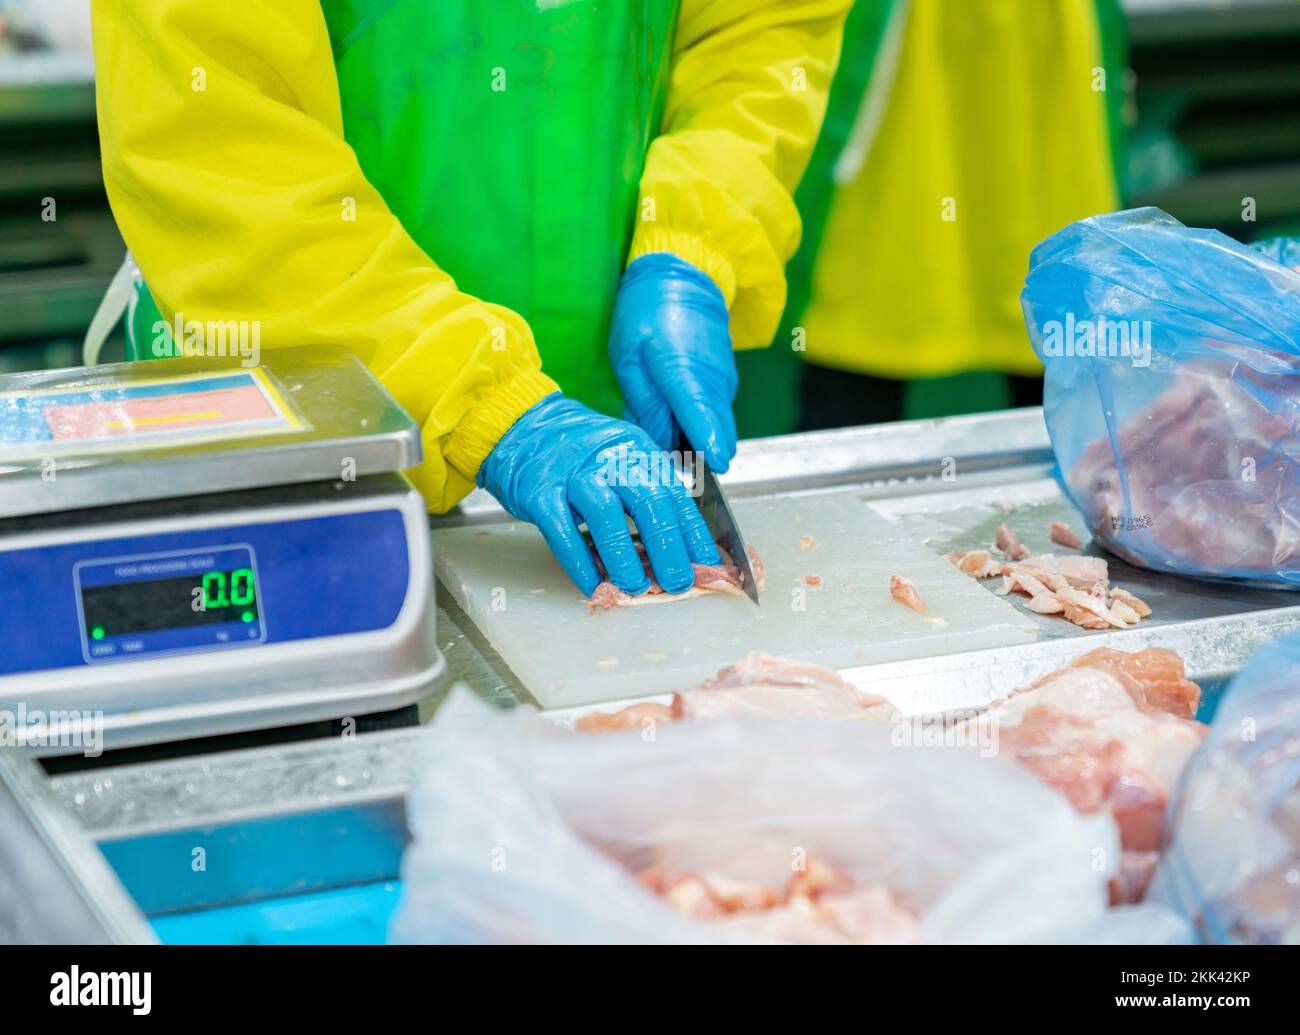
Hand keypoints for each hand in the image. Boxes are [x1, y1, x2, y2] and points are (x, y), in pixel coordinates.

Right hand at [479, 393, 720, 596]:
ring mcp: (572, 473)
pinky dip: (579, 561)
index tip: (708, 564)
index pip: (674, 493)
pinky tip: (592, 583)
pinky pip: (562, 530)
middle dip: (667, 547)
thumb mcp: (621, 459)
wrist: (523, 426)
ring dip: (623, 556)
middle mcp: (608, 458)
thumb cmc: (579, 452)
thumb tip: (679, 547)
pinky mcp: (539, 491)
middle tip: (678, 582)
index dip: (693, 532)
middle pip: (647, 501)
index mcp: (636, 451)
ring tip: (635, 587)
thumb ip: (648, 493)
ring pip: (605, 515)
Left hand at [608, 253, 737, 471]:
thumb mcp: (629, 358)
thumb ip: (645, 404)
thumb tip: (661, 441)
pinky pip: (717, 412)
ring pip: (718, 423)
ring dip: (701, 440)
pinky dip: (703, 423)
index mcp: (683, 370)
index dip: (707, 445)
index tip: (713, 468)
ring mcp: (725, 380)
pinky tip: (682, 424)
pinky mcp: (727, 381)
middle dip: (702, 455)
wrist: (682, 278)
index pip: (701, 415)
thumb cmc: (647, 314)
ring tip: (674, 448)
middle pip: (718, 429)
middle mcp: (713, 379)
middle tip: (677, 472)